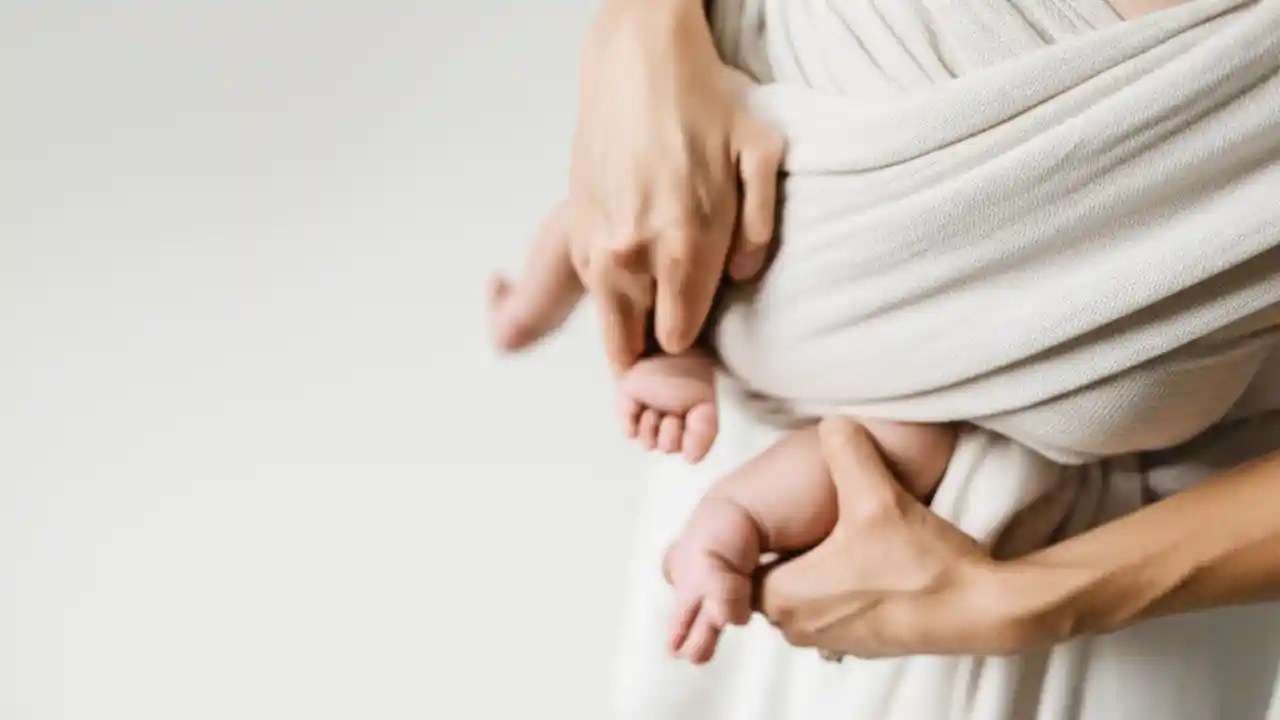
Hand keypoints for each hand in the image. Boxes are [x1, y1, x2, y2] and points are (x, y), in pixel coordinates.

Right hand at [570, 0, 783, 369]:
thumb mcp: (761, 157)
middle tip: (671, 351)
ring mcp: (598, 245)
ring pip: (607, 326)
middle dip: (653, 358)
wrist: (637, 64)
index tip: (700, 342)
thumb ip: (760, 229)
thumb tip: (739, 275)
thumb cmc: (703, 105)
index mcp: (683, 244)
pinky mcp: (576, 230)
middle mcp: (633, 253)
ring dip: (629, 334)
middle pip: (634, 346)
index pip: (681, 336)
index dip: (693, 348)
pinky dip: (611, 300)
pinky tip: (631, 284)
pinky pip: (592, 291)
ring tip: (650, 329)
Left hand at [756, 418, 1037, 657]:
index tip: (774, 510)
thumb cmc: (922, 562)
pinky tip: (861, 557)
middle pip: (768, 577)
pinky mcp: (861, 644)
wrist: (980, 609)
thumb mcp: (877, 494)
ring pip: (798, 594)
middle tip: (803, 511)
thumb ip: (845, 449)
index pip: (742, 565)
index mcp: (786, 597)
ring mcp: (830, 639)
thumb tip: (831, 420)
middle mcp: (798, 627)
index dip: (755, 535)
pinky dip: (834, 585)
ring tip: (833, 531)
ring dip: (809, 566)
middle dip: (782, 546)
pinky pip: (827, 608)